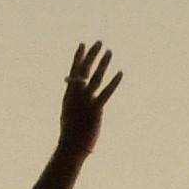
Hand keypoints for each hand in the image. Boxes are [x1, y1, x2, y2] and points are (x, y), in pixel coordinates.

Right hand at [53, 40, 122, 158]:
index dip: (78, 57)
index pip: (74, 70)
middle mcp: (76, 95)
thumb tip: (72, 89)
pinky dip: (114, 82)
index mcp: (69, 94)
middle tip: (99, 42)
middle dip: (92, 55)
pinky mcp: (95, 110)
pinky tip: (120, 72)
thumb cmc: (70, 130)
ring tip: (109, 52)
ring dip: (103, 64)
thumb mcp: (68, 111)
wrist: (71, 145)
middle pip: (85, 70)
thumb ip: (71, 98)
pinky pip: (106, 93)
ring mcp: (85, 101)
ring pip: (96, 78)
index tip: (83, 44)